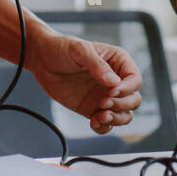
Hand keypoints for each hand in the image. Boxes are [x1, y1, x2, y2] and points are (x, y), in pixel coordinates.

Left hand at [27, 32, 141, 133]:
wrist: (42, 60)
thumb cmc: (62, 48)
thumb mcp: (79, 50)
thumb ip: (97, 65)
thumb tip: (114, 82)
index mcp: (117, 61)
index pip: (135, 79)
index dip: (127, 89)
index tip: (111, 92)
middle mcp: (115, 80)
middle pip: (134, 99)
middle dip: (122, 105)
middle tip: (103, 103)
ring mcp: (105, 96)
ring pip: (124, 114)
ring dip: (116, 119)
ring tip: (99, 116)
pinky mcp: (93, 108)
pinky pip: (107, 124)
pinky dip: (104, 127)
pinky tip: (93, 122)